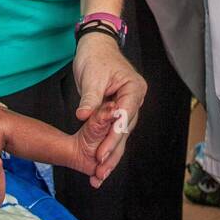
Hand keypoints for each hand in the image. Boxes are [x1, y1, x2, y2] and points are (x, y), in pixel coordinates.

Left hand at [73, 35, 145, 187]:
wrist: (96, 46)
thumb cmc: (95, 57)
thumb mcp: (92, 77)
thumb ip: (90, 98)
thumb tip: (83, 116)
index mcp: (134, 89)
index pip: (125, 118)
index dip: (113, 138)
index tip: (101, 154)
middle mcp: (135, 100)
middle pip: (125, 130)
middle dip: (112, 151)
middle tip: (100, 170)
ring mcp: (128, 106)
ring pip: (120, 134)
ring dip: (110, 153)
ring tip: (100, 173)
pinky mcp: (118, 111)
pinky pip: (113, 130)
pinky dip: (106, 144)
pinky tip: (100, 162)